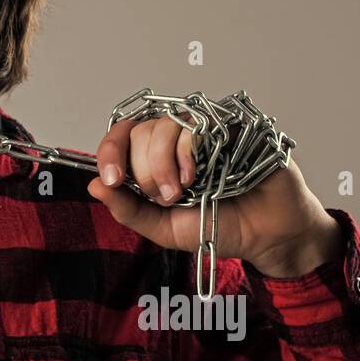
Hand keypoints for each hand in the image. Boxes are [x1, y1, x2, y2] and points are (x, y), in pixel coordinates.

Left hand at [85, 114, 339, 277]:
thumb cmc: (220, 226)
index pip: (122, 135)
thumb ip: (128, 209)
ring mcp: (205, 128)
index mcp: (159, 156)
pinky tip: (197, 176)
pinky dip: (186, 152)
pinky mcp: (230, 125)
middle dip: (143, 171)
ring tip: (183, 191)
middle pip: (140, 131)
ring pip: (163, 125)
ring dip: (163, 164)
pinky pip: (194, 124)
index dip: (110, 152)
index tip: (110, 179)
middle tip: (166, 197)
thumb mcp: (163, 228)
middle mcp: (179, 138)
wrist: (266, 235)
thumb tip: (93, 186)